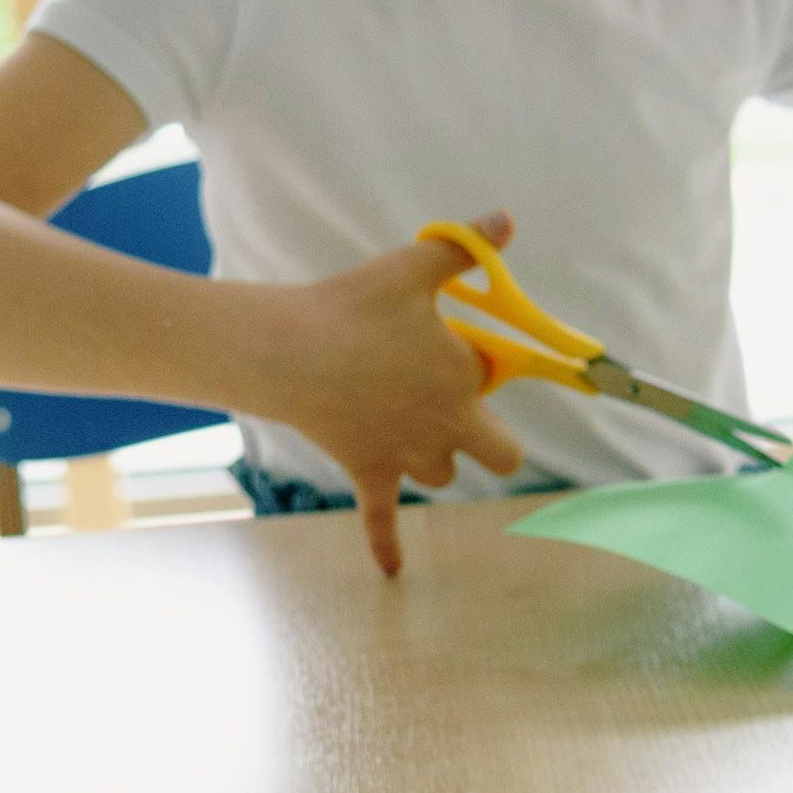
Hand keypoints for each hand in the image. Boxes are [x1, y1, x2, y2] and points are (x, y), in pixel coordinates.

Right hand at [247, 211, 526, 574]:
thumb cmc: (352, 306)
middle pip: (498, 454)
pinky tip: (395, 572)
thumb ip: (464, 248)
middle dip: (488, 439)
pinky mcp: (367, 472)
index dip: (482, 374)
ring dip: (435, 460)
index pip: (496, 389)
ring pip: (440, 475)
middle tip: (459, 413)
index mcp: (463, 381)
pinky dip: (388, 545)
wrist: (286, 349)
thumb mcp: (415, 267)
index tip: (452, 350)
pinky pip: (381, 519)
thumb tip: (506, 220)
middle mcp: (444, 426)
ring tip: (403, 427)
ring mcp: (405, 455)